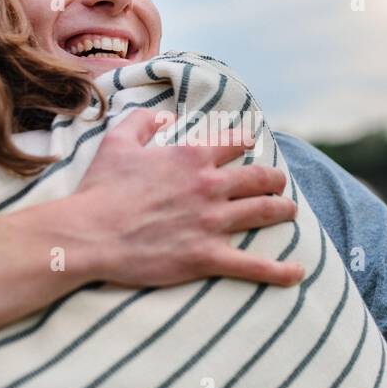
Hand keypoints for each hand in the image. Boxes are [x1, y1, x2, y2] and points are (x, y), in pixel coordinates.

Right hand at [70, 109, 303, 287]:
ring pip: (265, 212)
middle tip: (277, 184)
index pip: (236, 143)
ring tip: (289, 212)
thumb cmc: (100, 190)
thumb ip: (143, 122)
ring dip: (283, 211)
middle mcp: (209, 186)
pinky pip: (254, 265)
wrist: (88, 234)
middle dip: (274, 180)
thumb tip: (163, 115)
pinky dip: (280, 270)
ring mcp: (212, 223)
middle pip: (261, 177)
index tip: (251, 145)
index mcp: (191, 157)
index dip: (247, 142)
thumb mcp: (117, 142)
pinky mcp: (207, 256)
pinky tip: (298, 272)